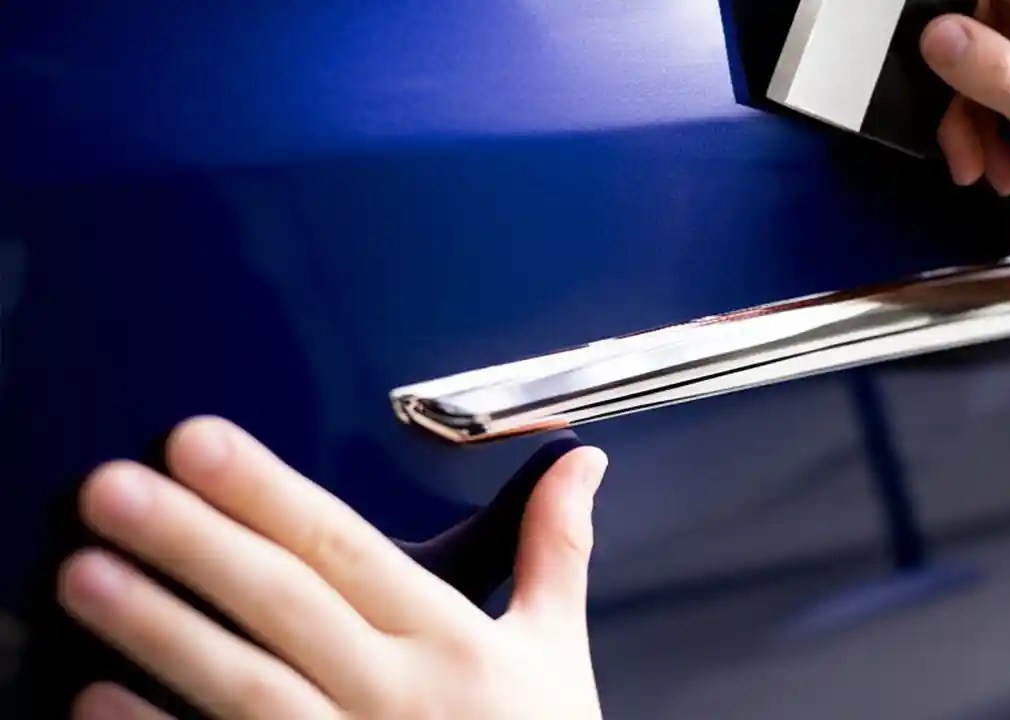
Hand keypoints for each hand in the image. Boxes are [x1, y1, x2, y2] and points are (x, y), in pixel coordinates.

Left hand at [58, 417, 608, 719]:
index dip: (271, 495)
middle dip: (196, 542)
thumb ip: (555, 551)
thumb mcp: (559, 651)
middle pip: (284, 605)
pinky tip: (96, 701)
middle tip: (116, 488)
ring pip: (243, 686)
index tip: (204, 445)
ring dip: (160, 628)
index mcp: (452, 644)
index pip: (349, 550)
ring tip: (89, 574)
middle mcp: (395, 696)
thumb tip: (578, 466)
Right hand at [920, 0, 1009, 196]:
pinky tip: (999, 164)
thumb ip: (990, 68)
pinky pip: (996, 86)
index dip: (953, 27)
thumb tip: (935, 34)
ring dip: (972, 123)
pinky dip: (990, 127)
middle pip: (977, 33)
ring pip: (980, 66)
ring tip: (981, 168)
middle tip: (962, 149)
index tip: (938, 72)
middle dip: (961, 98)